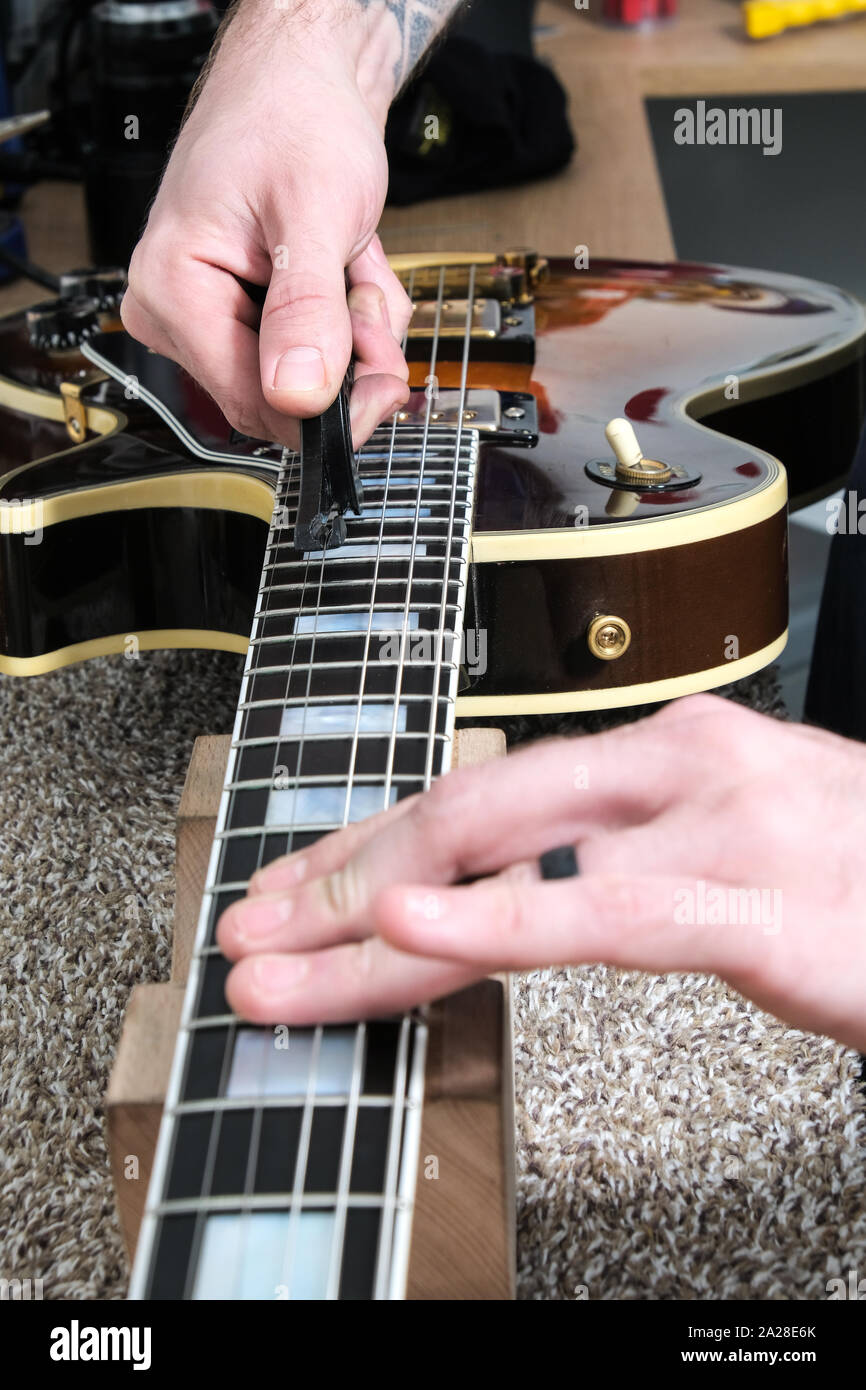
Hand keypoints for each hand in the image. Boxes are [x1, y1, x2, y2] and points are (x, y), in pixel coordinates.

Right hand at [120, 0, 416, 448]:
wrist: (300, 79)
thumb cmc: (293, 116)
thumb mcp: (314, 213)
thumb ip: (308, 310)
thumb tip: (299, 394)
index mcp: (173, 290)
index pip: (249, 401)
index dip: (325, 412)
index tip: (382, 390)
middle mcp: (177, 313)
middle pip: (280, 396)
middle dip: (347, 359)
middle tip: (375, 306)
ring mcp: (209, 316)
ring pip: (304, 378)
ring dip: (354, 334)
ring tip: (357, 267)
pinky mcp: (243, 314)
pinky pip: (309, 354)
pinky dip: (347, 321)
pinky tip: (347, 270)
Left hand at [217, 695, 865, 1051]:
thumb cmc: (859, 874)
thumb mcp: (733, 835)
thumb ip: (626, 850)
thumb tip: (516, 887)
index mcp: (666, 747)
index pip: (486, 789)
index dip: (377, 839)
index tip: (300, 887)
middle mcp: (676, 764)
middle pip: (471, 810)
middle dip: (344, 871)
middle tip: (254, 929)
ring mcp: (714, 822)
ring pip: (506, 861)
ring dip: (375, 919)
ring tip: (285, 965)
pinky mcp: (750, 900)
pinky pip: (600, 913)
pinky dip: (497, 922)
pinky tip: (410, 928)